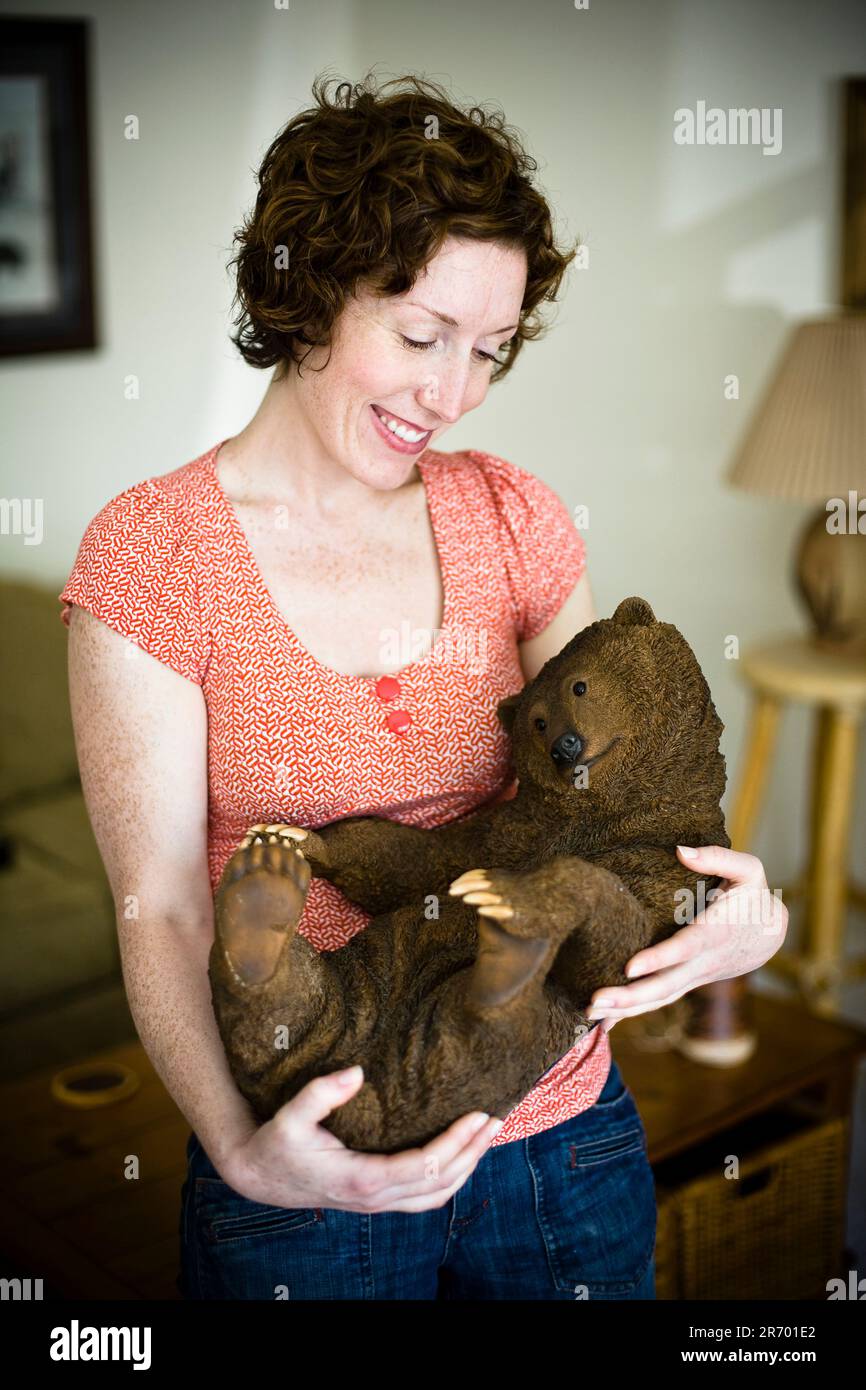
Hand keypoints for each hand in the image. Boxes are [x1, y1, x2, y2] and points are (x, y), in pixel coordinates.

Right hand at [220, 1065, 503, 1213]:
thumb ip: (320, 1093)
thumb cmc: (276, 1143)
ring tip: (489, 1133)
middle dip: (473, 1151)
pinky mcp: (378, 1199)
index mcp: (362, 1179)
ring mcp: (379, 1203)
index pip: (425, 1166)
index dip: (456, 1143)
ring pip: (438, 1195)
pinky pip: (426, 1196)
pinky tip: (462, 1153)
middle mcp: (376, 1198)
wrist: (259, 1176)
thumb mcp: (289, 1115)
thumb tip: (357, 1072)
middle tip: (497, 1117)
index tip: (478, 1115)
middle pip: (441, 1183)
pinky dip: (451, 1177)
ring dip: (468, 1166)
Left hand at [587, 845, 787, 1031]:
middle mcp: (704, 961)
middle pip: (666, 984)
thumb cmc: (753, 896)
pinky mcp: (687, 982)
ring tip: (589, 1014)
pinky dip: (632, 1014)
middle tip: (594, 1001)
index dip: (659, 959)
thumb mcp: (747, 870)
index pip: (685, 948)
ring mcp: (695, 976)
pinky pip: (659, 1001)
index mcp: (716, 931)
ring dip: (625, 1010)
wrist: (770, 933)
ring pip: (660, 998)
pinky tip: (605, 1024)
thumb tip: (681, 850)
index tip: (630, 967)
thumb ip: (717, 857)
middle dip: (630, 995)